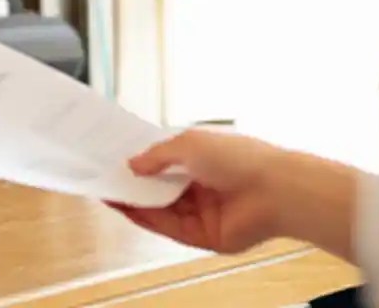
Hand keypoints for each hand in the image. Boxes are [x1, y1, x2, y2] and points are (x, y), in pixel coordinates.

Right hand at [108, 129, 288, 253]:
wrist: (274, 190)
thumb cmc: (240, 157)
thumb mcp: (189, 143)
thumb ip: (157, 155)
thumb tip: (133, 164)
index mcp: (203, 158)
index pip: (164, 162)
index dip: (140, 161)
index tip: (115, 158)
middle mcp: (202, 185)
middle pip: (160, 187)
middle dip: (134, 183)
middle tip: (104, 177)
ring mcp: (202, 211)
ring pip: (160, 209)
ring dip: (134, 201)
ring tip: (106, 191)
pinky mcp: (203, 235)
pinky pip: (167, 227)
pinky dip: (145, 218)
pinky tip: (125, 207)